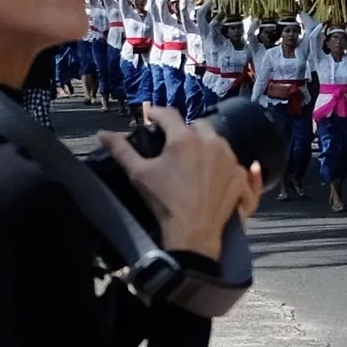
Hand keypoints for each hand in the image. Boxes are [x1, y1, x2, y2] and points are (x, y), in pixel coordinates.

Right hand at [98, 105, 260, 259]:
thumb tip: (103, 134)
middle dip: (186, 130)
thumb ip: (121, 150)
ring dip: (209, 145)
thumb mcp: (139, 175)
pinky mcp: (242, 178)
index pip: (169, 115)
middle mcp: (212, 143)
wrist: (193, 234)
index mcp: (185, 138)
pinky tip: (232, 167)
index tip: (150, 116)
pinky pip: (241, 166)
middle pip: (199, 125)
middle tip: (174, 142)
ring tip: (196, 157)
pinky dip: (234, 166)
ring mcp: (231, 160)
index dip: (156, 113)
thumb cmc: (164, 203)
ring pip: (220, 142)